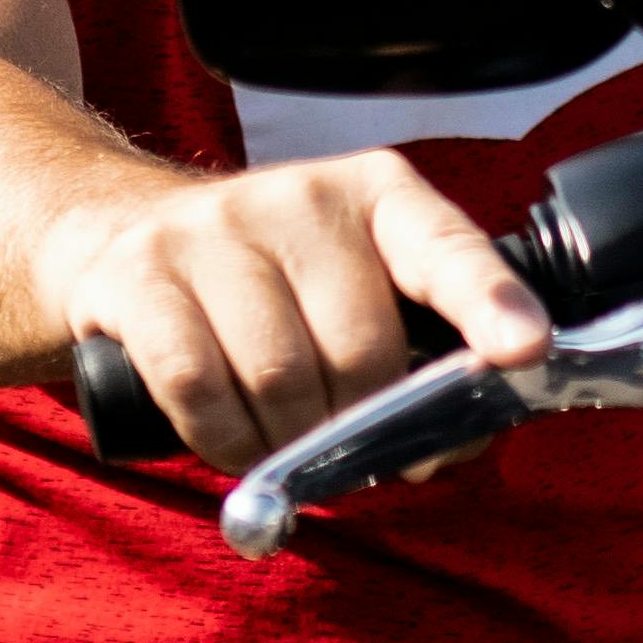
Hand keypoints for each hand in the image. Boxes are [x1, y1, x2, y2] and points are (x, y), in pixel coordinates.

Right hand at [33, 149, 551, 474]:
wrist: (115, 234)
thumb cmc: (269, 291)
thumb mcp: (350, 289)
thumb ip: (416, 352)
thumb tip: (454, 441)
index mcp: (379, 196)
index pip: (446, 247)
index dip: (490, 302)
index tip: (526, 350)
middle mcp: (300, 196)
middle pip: (361, 349)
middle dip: (363, 424)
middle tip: (348, 447)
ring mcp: (213, 228)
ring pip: (280, 377)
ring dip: (289, 440)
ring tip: (284, 441)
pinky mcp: (140, 273)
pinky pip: (199, 387)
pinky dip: (223, 439)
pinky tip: (230, 441)